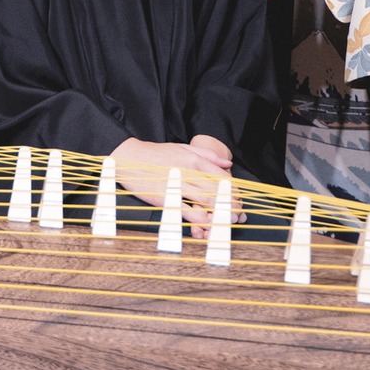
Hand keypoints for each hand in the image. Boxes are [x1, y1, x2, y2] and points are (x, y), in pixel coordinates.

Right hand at [110, 137, 240, 233]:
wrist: (128, 158)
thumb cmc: (155, 154)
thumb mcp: (182, 148)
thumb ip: (207, 155)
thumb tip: (228, 162)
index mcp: (194, 160)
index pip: (221, 176)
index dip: (233, 190)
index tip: (239, 199)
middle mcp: (189, 171)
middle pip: (217, 189)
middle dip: (231, 203)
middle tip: (240, 214)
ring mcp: (177, 184)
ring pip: (205, 199)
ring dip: (220, 210)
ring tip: (230, 219)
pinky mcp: (166, 196)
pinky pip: (186, 208)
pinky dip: (198, 216)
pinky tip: (207, 221)